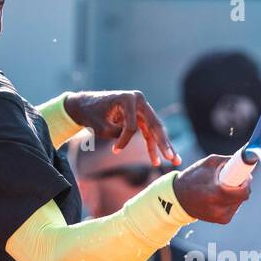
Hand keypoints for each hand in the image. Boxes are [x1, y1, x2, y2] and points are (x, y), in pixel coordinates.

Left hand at [63, 90, 179, 167]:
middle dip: (164, 144)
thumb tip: (136, 139)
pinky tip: (156, 160)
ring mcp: (141, 109)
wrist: (85, 105)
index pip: (133, 125)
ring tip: (174, 161)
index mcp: (129, 99)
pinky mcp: (139, 117)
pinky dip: (151, 146)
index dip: (124, 140)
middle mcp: (139, 101)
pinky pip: (148, 133)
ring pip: (155, 130)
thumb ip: (118, 134)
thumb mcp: (101, 126)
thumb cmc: (91, 113)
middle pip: (155, 125)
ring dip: (163, 147)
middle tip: (172, 158)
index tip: (114, 150)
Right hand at [172, 152, 250, 223]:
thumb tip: (246, 158)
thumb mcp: (208, 163)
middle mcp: (219, 207)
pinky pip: (234, 207)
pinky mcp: (222, 220)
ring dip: (236, 193)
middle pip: (244, 195)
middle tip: (234, 178)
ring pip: (240, 201)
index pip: (243, 191)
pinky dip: (231, 200)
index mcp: (215, 192)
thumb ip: (228, 161)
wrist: (178, 199)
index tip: (244, 175)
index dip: (246, 181)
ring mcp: (221, 216)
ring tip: (221, 188)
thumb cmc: (193, 178)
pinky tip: (219, 197)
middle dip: (242, 185)